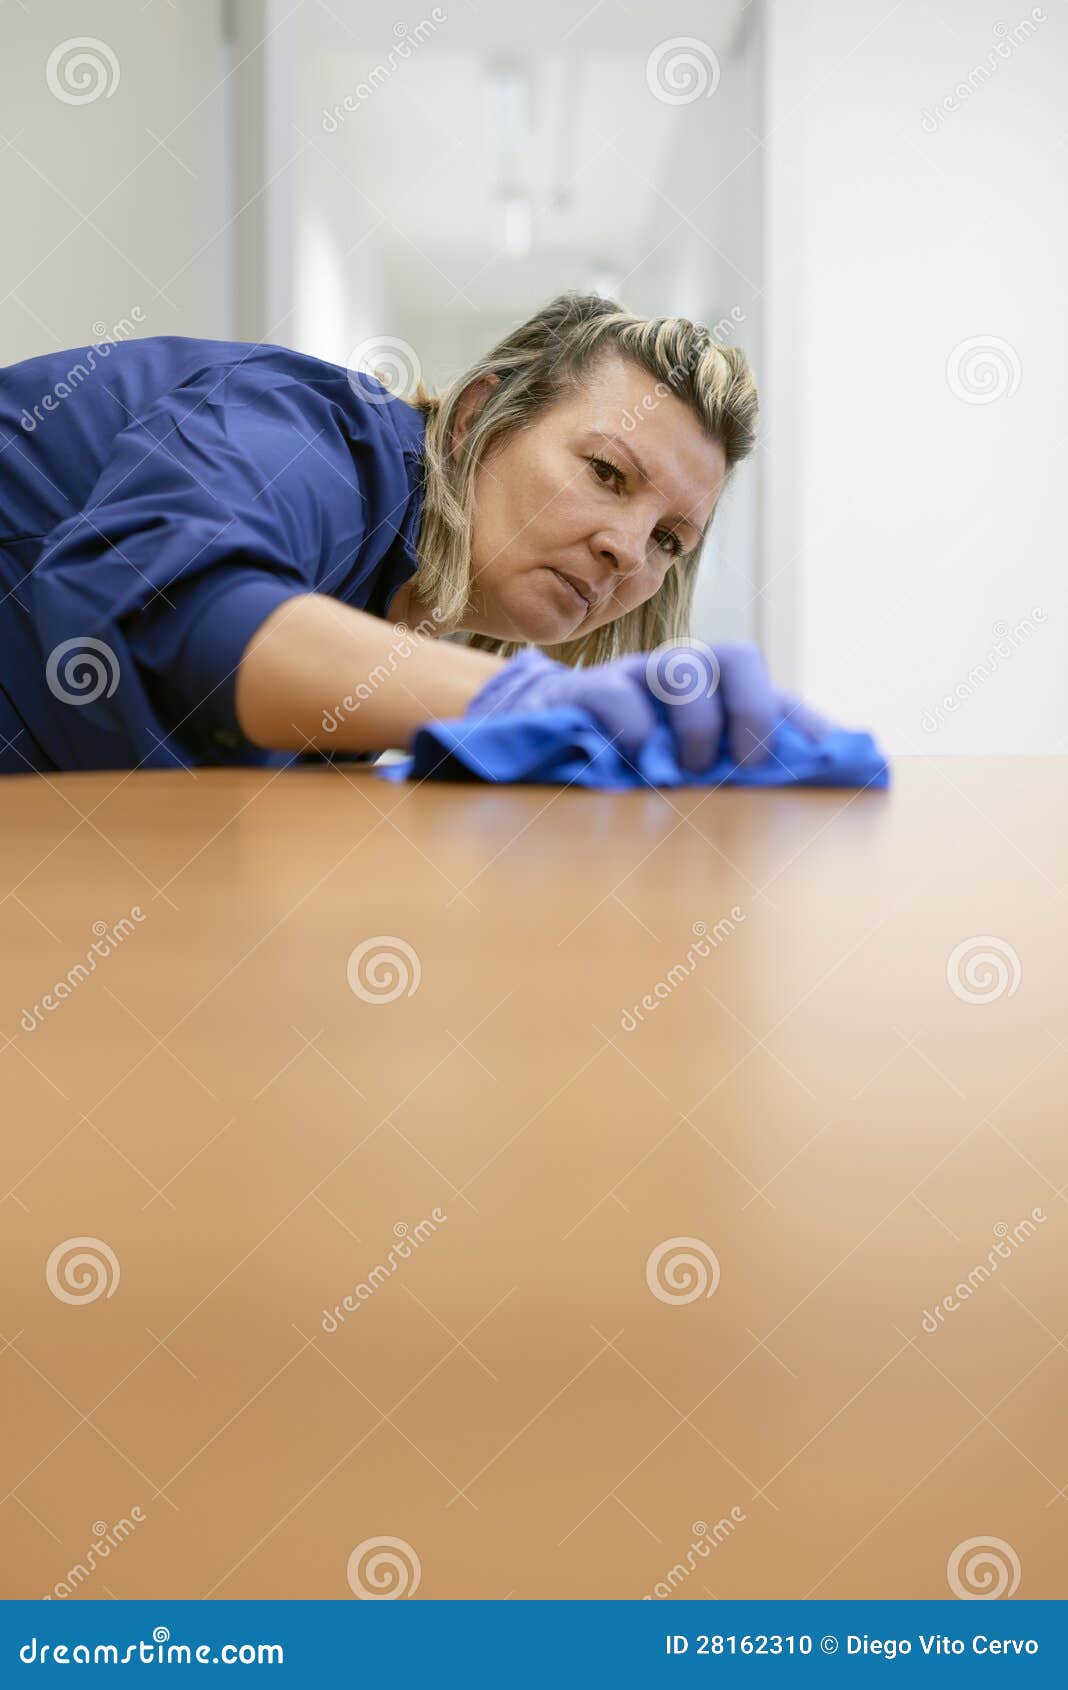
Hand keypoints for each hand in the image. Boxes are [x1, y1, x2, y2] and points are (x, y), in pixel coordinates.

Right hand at [465, 641, 835, 773]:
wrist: (540, 731)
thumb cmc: (627, 758)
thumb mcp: (684, 770)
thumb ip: (735, 777)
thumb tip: (807, 791)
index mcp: (716, 696)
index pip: (775, 695)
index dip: (807, 724)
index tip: (835, 763)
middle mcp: (682, 678)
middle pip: (735, 658)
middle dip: (753, 709)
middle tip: (748, 762)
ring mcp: (635, 679)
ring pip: (681, 668)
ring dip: (696, 721)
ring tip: (689, 769)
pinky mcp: (586, 691)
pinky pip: (615, 691)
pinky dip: (631, 726)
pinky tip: (634, 761)